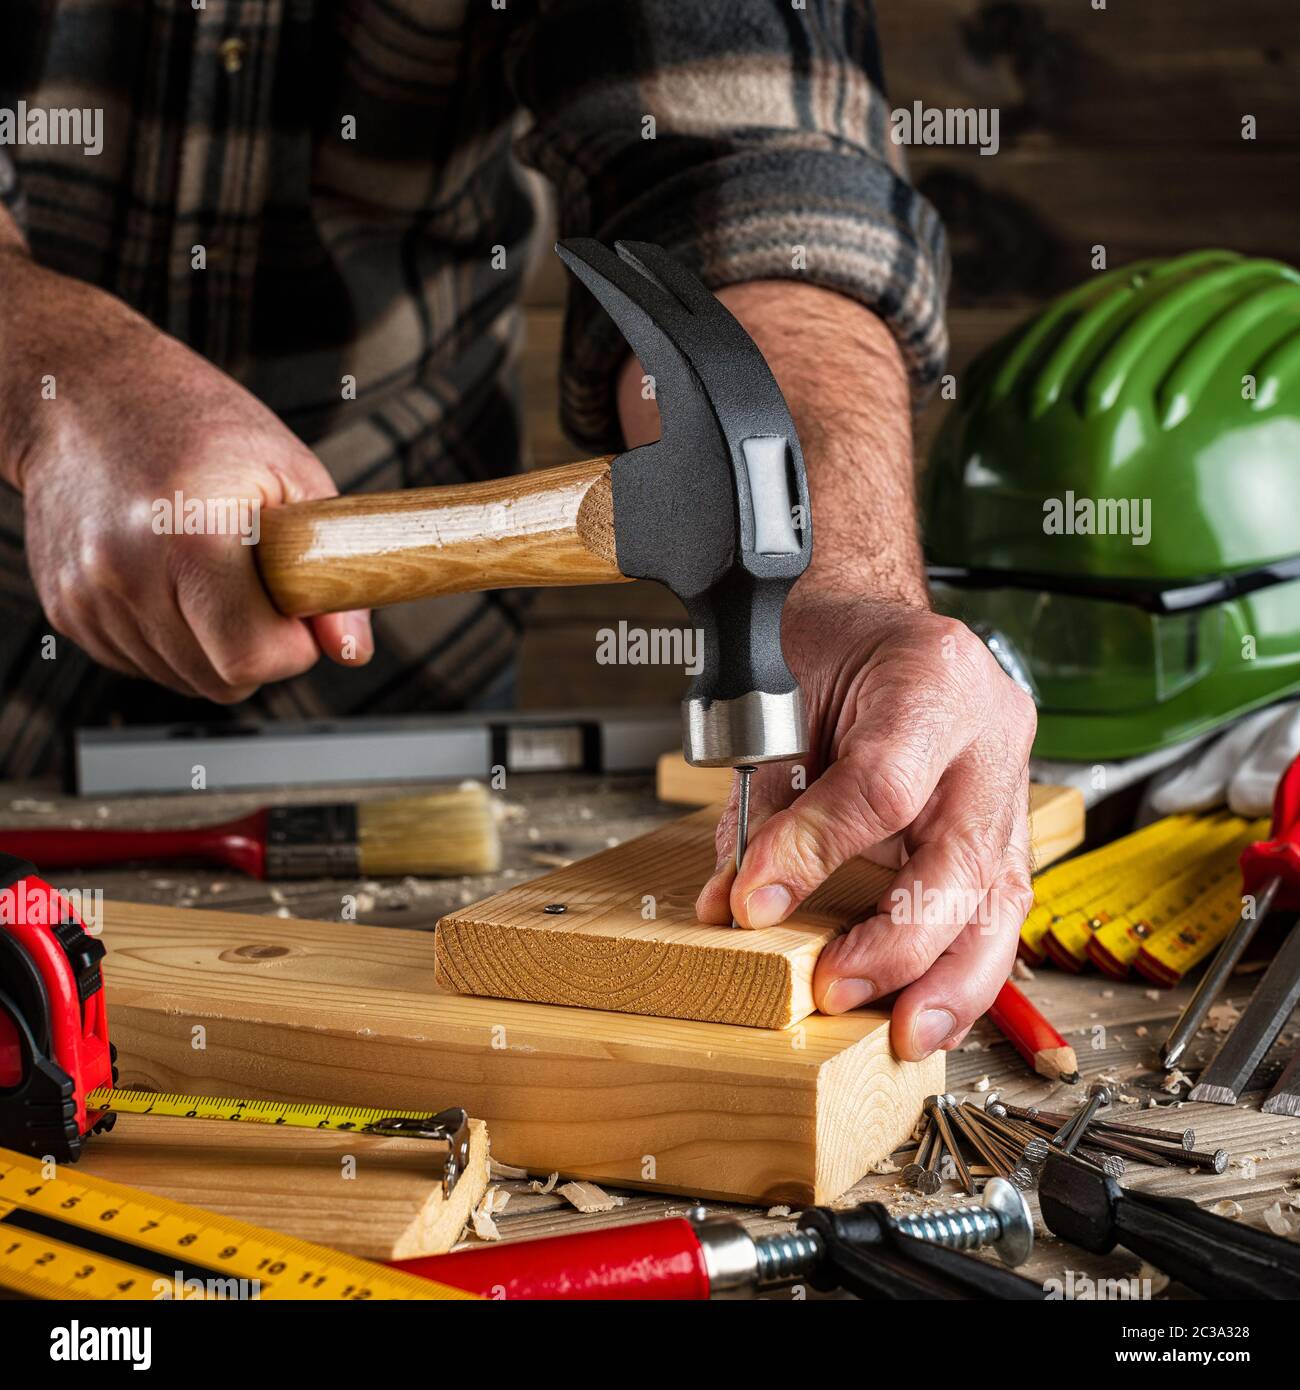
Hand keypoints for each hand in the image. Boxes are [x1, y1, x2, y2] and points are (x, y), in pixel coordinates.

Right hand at [2, 252, 371, 700]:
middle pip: (219, 682)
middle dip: (257, 648)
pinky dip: (170, 636)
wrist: (82, 391)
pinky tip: (169, 577)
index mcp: (188, 537)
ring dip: (212, 644)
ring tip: (211, 571)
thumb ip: (331, 567)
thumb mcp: (290, 474)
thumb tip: (351, 649)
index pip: (250, 659)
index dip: (292, 647)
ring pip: (182, 679)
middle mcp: (124, 574)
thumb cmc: (198, 423)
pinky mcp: (65, 612)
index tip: (298, 613)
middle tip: (260, 587)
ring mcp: (86, 598)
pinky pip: (143, 662)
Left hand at [695, 593, 1037, 1060]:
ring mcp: (1008, 774)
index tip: (752, 902)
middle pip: (963, 856)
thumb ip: (762, 804)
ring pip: (1001, 894)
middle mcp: (987, 729)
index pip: (881, 784)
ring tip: (908, 1035)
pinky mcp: (1007, 818)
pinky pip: (997, 900)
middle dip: (900, 943)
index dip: (814, 852)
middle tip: (836, 991)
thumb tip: (731, 904)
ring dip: (954, 980)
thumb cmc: (825, 648)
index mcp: (931, 677)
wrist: (873, 618)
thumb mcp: (778, 705)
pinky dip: (965, 963)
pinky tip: (934, 1009)